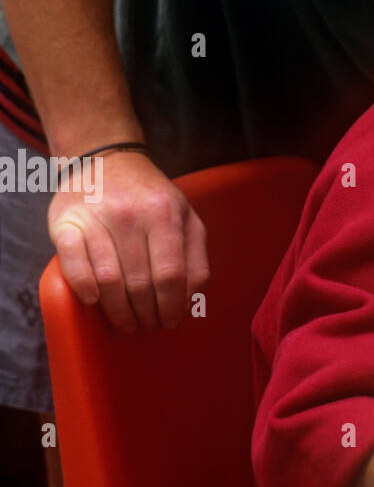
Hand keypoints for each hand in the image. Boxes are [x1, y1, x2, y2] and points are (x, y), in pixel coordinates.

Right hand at [47, 150, 209, 332]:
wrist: (106, 160)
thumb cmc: (149, 197)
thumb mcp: (183, 215)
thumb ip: (194, 253)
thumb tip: (192, 297)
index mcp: (166, 214)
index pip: (172, 274)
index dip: (173, 306)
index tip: (172, 321)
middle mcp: (132, 215)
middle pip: (141, 283)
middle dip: (147, 314)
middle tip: (148, 326)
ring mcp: (97, 218)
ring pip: (109, 281)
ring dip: (119, 311)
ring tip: (126, 323)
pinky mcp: (66, 223)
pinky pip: (75, 265)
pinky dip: (85, 288)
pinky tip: (94, 302)